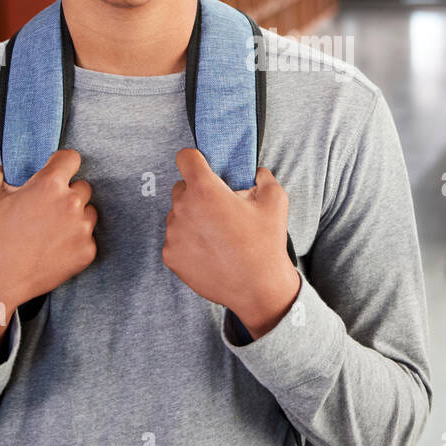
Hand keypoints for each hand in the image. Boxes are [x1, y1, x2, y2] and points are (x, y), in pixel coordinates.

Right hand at [0, 149, 98, 322]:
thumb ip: (2, 173)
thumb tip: (11, 169)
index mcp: (49, 184)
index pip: (72, 158)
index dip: (62, 163)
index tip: (55, 170)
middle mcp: (71, 204)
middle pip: (83, 187)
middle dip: (67, 193)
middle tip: (45, 209)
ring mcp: (82, 230)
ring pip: (88, 212)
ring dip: (74, 216)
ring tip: (49, 230)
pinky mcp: (87, 252)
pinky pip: (88, 237)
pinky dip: (74, 241)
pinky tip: (53, 248)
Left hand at [163, 147, 298, 337]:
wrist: (258, 288)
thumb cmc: (266, 243)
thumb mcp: (275, 199)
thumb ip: (262, 176)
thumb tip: (254, 173)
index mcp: (205, 190)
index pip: (185, 158)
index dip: (195, 160)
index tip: (203, 168)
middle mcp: (183, 209)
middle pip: (181, 188)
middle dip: (198, 194)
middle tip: (220, 210)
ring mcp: (173, 234)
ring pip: (178, 215)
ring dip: (192, 219)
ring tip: (218, 235)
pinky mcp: (170, 255)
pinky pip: (175, 238)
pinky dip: (188, 242)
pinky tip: (210, 252)